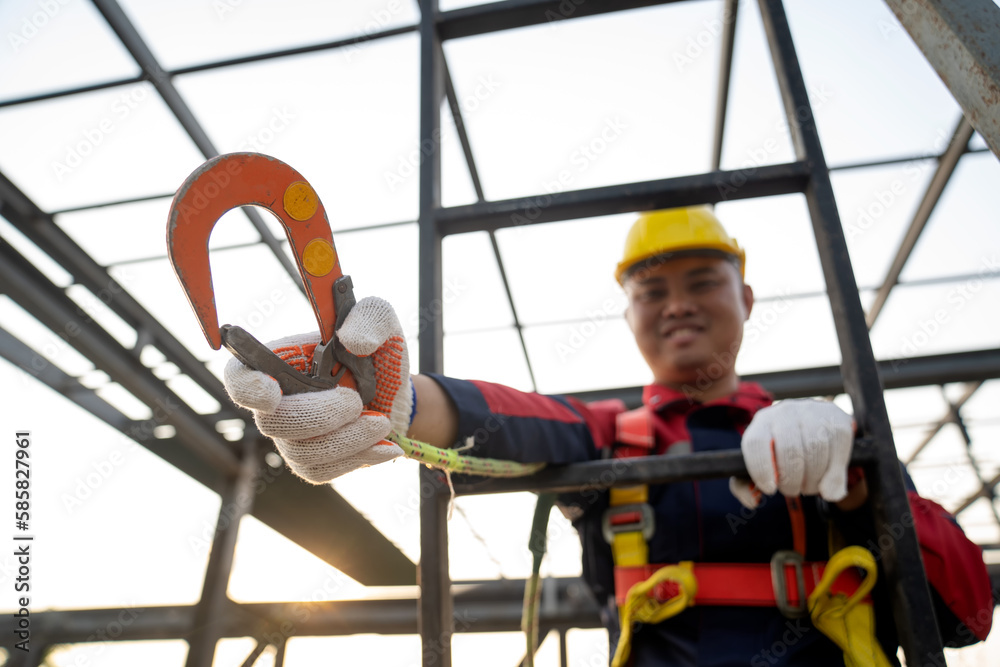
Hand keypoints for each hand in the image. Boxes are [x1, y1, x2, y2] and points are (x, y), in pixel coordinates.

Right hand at [223, 297, 411, 482]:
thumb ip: (369, 319)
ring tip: (383, 423)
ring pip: (301, 453)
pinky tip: (385, 446)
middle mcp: (277, 401)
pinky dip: (358, 458)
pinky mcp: (311, 462)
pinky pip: (321, 471)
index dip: (246, 387)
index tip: (272, 393)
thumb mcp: (381, 322)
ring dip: (347, 440)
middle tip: (357, 402)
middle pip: (273, 422)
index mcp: (280, 360)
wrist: (399, 394)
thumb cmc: (379, 352)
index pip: (239, 376)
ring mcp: (291, 436)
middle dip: (319, 416)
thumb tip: (352, 341)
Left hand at [729, 399, 853, 509]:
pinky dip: (834, 476)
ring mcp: (813, 413)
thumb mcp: (761, 463)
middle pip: (789, 451)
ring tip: (809, 486)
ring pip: (815, 453)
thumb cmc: (783, 451)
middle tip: (793, 490)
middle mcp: (786, 412)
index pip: (755, 443)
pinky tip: (828, 483)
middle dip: (792, 481)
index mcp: (762, 422)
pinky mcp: (838, 419)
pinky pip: (837, 452)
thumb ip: (746, 486)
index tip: (769, 489)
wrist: (818, 426)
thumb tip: (753, 502)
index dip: (761, 470)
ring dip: (813, 481)